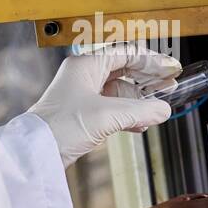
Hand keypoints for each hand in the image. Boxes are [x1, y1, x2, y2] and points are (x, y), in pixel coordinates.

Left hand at [28, 45, 180, 167]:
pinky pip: (112, 108)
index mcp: (86, 65)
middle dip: (148, 79)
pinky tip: (140, 124)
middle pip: (124, 70)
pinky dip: (127, 114)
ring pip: (119, 91)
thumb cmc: (60, 127)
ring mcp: (82, 95)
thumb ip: (140, 111)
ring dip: (139, 101)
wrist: (36, 153)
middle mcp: (84, 75)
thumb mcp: (107, 116)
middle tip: (169, 86)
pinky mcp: (83, 114)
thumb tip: (163, 109)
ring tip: (157, 108)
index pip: (126, 54)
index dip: (152, 61)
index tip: (171, 69)